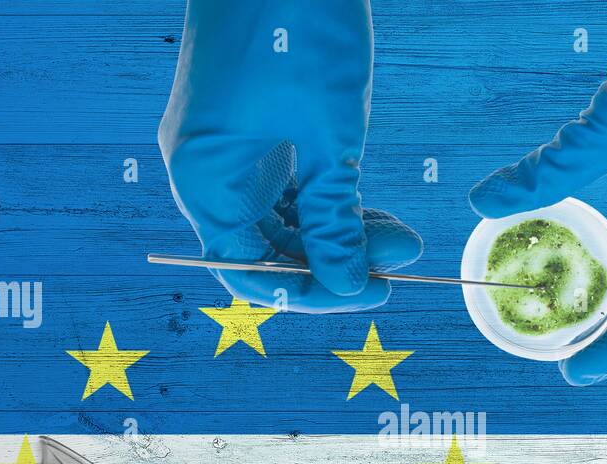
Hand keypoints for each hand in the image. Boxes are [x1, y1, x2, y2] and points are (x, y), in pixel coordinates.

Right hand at [159, 0, 421, 312]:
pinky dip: (324, 200)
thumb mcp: (329, 136)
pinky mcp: (244, 128)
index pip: (249, 273)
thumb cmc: (298, 25)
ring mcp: (222, 148)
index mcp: (205, 180)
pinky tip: (369, 208)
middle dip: (335, 260)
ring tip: (399, 235)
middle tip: (402, 260)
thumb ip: (334, 219)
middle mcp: (203, 171)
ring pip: (278, 220)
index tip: (370, 292)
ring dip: (336, 233)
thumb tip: (347, 287)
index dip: (310, 294)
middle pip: (266, 250)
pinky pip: (281, 186)